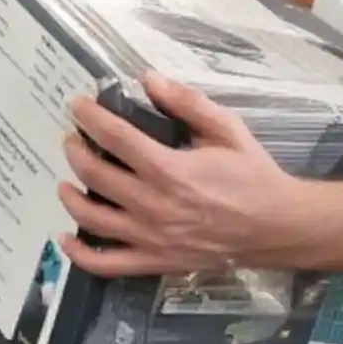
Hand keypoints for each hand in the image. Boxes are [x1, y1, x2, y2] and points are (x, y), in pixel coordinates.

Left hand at [57, 73, 306, 276]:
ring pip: (92, 219)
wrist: (277, 226)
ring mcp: (151, 238)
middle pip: (95, 175)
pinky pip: (106, 265)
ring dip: (70, 197)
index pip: (115, 137)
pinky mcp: (155, 262)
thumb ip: (186, 103)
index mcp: (170, 170)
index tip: (76, 105)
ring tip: (65, 180)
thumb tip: (149, 79)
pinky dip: (79, 254)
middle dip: (75, 151)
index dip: (90, 117)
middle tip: (72, 139)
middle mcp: (154, 205)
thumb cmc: (252, 174)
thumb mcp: (226, 129)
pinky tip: (67, 238)